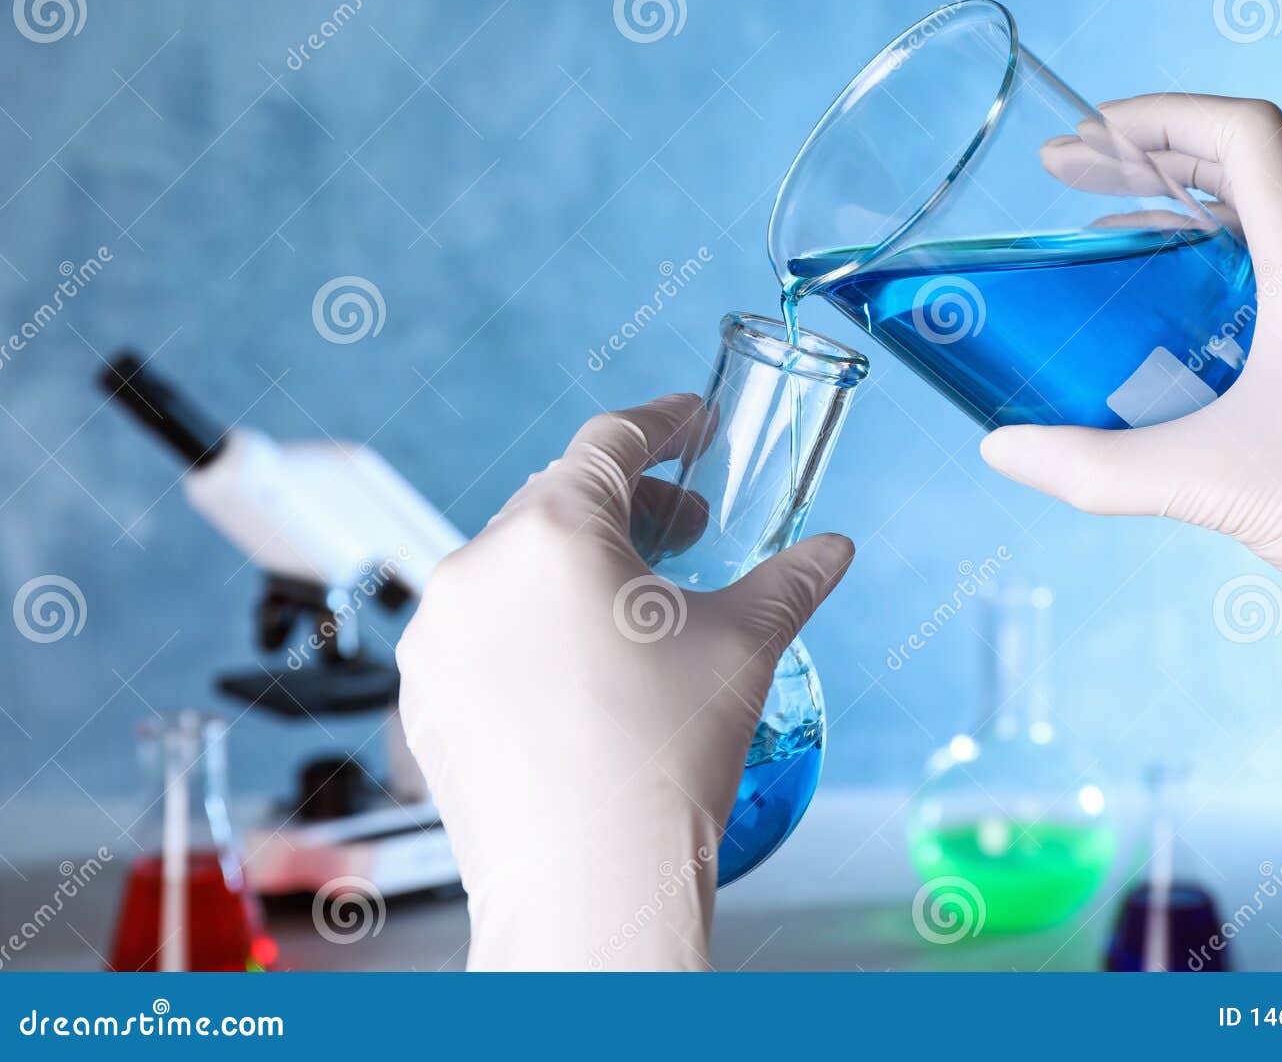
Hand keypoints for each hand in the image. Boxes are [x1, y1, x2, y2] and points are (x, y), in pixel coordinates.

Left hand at [396, 394, 853, 969]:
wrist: (591, 884)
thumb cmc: (664, 760)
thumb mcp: (744, 648)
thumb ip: (790, 579)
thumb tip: (831, 551)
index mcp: (554, 531)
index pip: (610, 442)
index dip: (663, 426)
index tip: (690, 429)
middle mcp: (476, 568)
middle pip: (558, 499)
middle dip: (628, 508)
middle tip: (685, 534)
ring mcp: (439, 635)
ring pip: (512, 567)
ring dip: (574, 568)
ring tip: (633, 612)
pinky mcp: (423, 695)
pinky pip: (479, 630)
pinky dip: (528, 627)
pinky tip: (578, 670)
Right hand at [982, 93, 1281, 824]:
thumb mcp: (1201, 481)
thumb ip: (1089, 465)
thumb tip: (1001, 449)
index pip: (1243, 136)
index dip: (1158, 115)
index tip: (1089, 135)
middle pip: (1249, 170)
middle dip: (1153, 160)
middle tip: (1073, 174)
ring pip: (1274, 222)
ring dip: (1189, 214)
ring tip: (1114, 241)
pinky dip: (1228, 267)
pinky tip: (1182, 322)